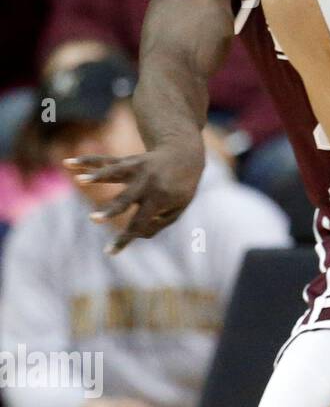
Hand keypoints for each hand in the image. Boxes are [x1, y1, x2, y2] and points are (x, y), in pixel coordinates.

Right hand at [63, 139, 205, 253]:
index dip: (124, 239)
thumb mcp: (178, 208)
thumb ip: (158, 224)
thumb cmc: (181, 187)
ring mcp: (136, 170)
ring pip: (114, 173)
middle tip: (94, 219)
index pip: (139, 223)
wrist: (184, 154)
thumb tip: (136, 234)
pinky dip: (87, 162)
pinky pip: (105, 161)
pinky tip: (68, 163)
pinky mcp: (128, 161)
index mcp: (160, 198)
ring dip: (97, 177)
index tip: (109, 252)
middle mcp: (147, 183)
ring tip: (80, 181)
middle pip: (125, 199)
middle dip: (110, 209)